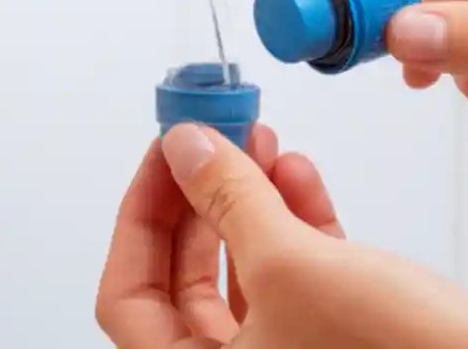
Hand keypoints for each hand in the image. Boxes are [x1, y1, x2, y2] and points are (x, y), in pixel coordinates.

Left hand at [97, 123, 467, 347]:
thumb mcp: (290, 264)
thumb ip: (228, 199)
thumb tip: (185, 148)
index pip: (129, 297)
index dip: (140, 216)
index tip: (163, 152)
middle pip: (184, 280)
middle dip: (198, 199)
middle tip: (208, 139)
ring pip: (243, 270)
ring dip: (248, 200)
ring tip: (259, 141)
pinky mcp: (338, 338)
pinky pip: (294, 275)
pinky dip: (293, 221)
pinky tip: (299, 173)